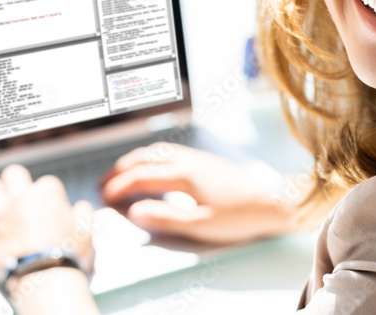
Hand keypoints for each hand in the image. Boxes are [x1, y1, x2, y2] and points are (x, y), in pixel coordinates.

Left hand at [0, 164, 94, 277]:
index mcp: (49, 196)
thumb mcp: (87, 235)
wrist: (44, 278)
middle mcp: (23, 198)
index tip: (51, 206)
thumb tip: (82, 209)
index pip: (48, 183)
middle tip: (20, 195)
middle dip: (16, 182)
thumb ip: (84, 216)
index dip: (49, 195)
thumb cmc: (66, 258)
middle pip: (14, 173)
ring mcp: (2, 211)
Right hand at [100, 142, 315, 243]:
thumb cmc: (239, 216)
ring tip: (121, 174)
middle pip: (145, 157)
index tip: (103, 197)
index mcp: (183, 175)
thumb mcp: (200, 225)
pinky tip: (152, 169)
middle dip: (121, 169)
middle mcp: (188, 160)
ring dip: (135, 160)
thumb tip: (134, 211)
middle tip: (103, 183)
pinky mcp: (205, 160)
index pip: (141, 176)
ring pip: (157, 150)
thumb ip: (165, 218)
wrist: (272, 202)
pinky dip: (151, 158)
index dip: (119, 186)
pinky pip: (169, 152)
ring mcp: (197, 157)